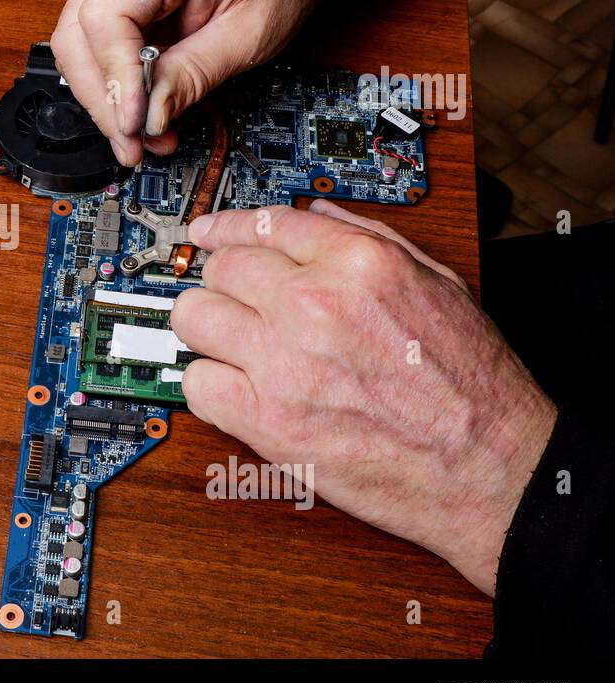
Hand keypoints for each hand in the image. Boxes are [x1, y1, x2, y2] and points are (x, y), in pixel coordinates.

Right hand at [51, 0, 330, 165]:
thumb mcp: (249, 35)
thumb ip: (194, 76)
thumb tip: (147, 118)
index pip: (105, 16)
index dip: (113, 76)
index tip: (131, 122)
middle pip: (78, 32)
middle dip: (101, 97)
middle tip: (131, 143)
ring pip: (76, 40)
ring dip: (102, 94)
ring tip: (139, 133)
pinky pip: (93, 38)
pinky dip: (111, 79)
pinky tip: (136, 107)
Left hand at [173, 200, 556, 594]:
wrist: (489, 467)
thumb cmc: (472, 384)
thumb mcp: (437, 283)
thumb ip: (369, 239)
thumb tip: (314, 215)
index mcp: (358, 263)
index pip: (261, 224)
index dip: (224, 228)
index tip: (206, 235)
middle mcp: (314, 303)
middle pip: (219, 269)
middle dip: (224, 284)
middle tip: (235, 304)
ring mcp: (284, 361)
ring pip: (193, 319)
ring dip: (209, 331)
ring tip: (234, 348)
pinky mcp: (266, 419)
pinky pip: (196, 383)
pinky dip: (210, 387)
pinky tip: (238, 391)